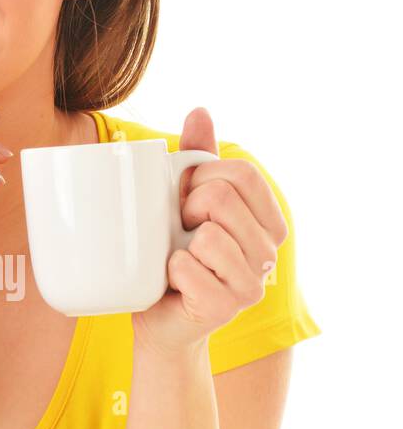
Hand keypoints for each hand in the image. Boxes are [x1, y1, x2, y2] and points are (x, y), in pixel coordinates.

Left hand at [131, 107, 288, 355]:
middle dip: (187, 208)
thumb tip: (200, 111)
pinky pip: (188, 267)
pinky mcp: (226, 307)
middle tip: (180, 232)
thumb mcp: (187, 199)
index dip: (204, 176)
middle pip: (222, 198)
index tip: (188, 198)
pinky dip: (170, 270)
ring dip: (178, 242)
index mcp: (269, 221)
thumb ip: (198, 155)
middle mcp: (269, 252)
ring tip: (180, 257)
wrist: (159, 318)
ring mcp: (251, 283)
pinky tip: (174, 282)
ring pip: (208, 234)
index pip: (243, 172)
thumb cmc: (175, 253)